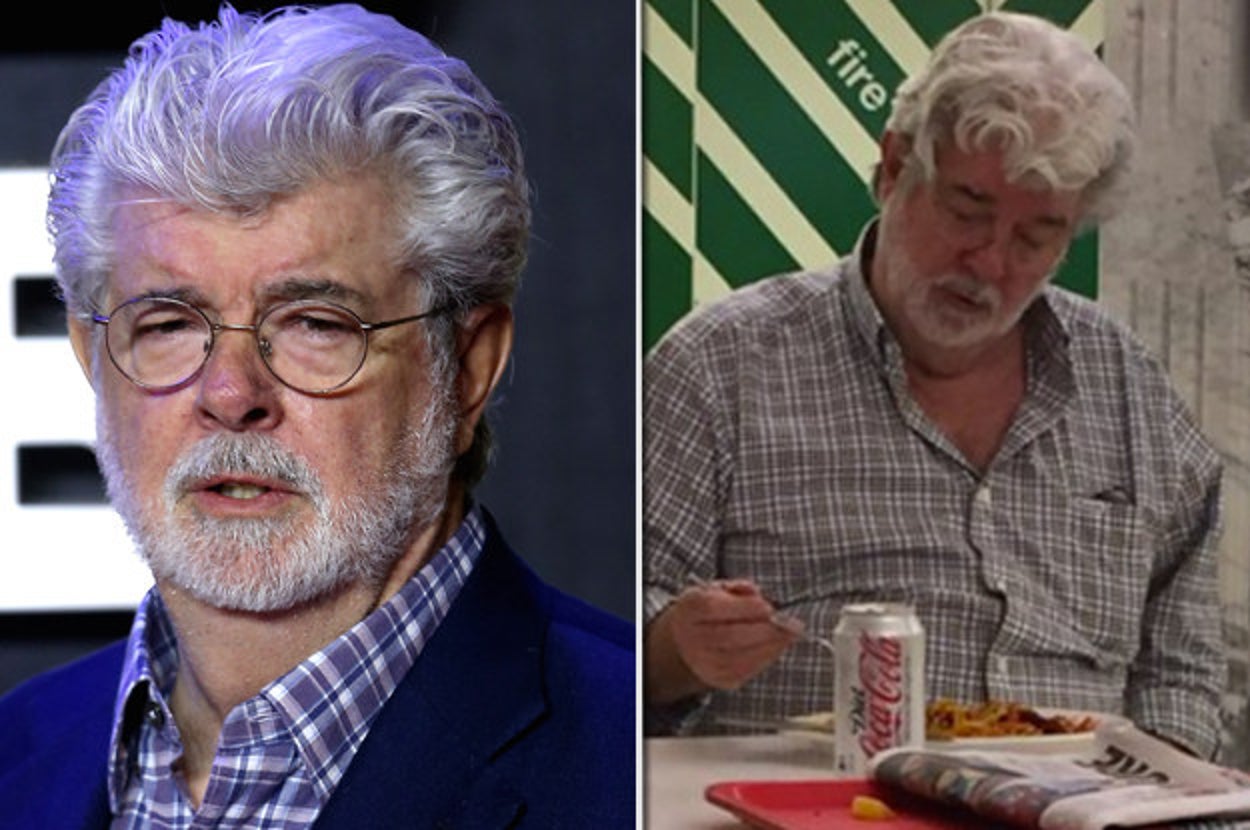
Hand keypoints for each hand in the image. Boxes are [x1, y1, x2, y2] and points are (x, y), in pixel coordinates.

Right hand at [645, 578, 799, 703]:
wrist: (686, 643)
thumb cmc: (708, 611)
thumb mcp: (717, 590)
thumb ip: (737, 588)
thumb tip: (755, 593)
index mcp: (690, 609)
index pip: (713, 608)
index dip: (745, 608)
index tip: (768, 607)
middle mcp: (692, 638)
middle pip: (730, 636)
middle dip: (766, 630)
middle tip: (791, 624)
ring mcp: (703, 662)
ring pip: (742, 656)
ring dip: (772, 645)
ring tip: (790, 634)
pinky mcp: (718, 679)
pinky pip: (747, 669)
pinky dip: (767, 657)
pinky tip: (777, 645)